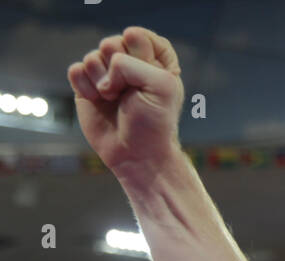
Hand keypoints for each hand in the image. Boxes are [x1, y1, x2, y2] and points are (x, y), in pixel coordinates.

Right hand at [66, 27, 183, 178]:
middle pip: (111, 42)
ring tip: (114, 99)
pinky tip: (98, 101)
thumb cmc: (154, 122)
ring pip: (92, 56)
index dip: (138, 54)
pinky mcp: (86, 85)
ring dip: (102, 81)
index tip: (148, 74)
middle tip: (129, 93)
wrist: (136, 154)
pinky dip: (85, 87)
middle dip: (118, 68)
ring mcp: (106, 74)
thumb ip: (133, 63)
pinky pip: (75, 70)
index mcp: (155, 59)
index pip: (138, 36)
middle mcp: (129, 63)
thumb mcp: (161, 87)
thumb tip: (104, 67)